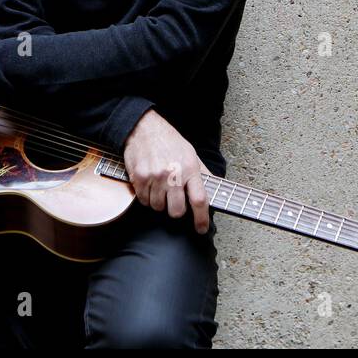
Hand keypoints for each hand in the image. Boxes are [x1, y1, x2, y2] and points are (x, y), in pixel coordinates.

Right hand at [122, 109, 212, 233]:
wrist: (144, 128)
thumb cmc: (170, 141)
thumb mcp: (192, 154)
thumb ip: (203, 174)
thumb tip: (217, 189)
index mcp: (190, 169)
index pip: (199, 200)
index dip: (201, 219)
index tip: (201, 229)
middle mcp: (173, 174)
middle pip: (176, 211)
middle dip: (176, 212)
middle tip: (174, 202)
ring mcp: (155, 177)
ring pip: (158, 207)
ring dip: (159, 203)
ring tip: (160, 188)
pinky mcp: (140, 177)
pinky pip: (143, 200)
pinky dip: (146, 197)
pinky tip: (149, 185)